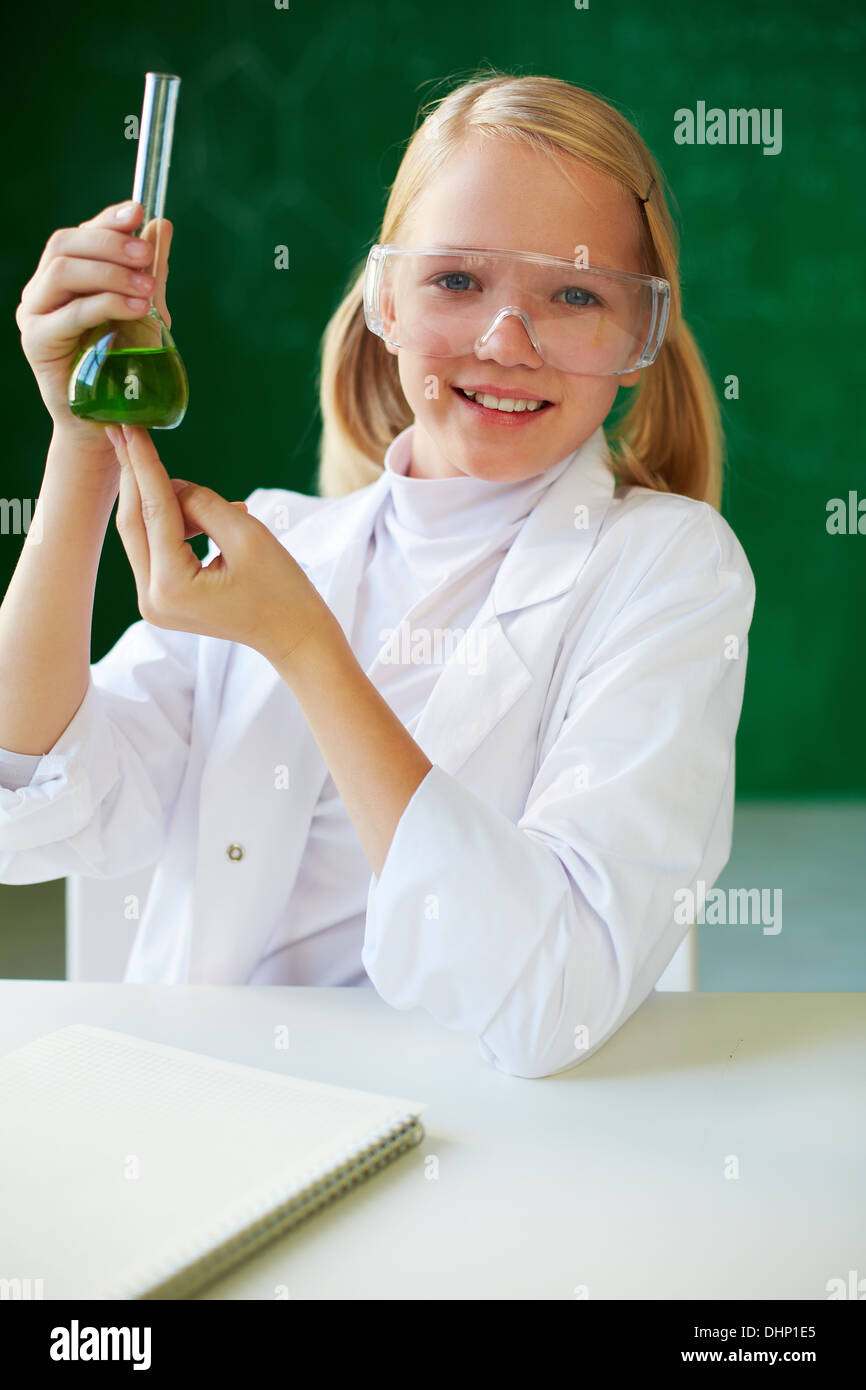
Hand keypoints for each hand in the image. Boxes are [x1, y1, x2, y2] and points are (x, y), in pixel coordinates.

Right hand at [16, 200, 170, 455]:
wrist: (110, 419)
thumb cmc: (125, 364)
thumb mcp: (146, 311)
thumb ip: (150, 272)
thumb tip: (160, 224)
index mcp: (66, 275)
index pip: (80, 234)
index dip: (107, 219)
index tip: (138, 211)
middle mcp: (44, 289)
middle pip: (65, 245)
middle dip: (109, 244)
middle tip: (146, 256)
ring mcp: (35, 313)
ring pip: (63, 272)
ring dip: (109, 273)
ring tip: (146, 288)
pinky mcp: (38, 342)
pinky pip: (70, 313)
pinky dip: (105, 304)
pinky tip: (135, 306)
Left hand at [109, 424, 338, 666]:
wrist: (295, 636)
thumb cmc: (282, 589)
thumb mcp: (246, 534)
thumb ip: (202, 502)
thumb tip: (172, 485)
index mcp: (171, 586)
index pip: (154, 510)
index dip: (144, 464)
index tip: (129, 426)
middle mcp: (151, 600)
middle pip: (134, 523)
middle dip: (133, 476)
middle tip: (123, 431)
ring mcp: (153, 604)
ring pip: (143, 535)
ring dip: (164, 503)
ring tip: (205, 499)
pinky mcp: (162, 600)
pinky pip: (156, 549)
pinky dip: (174, 525)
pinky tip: (206, 519)